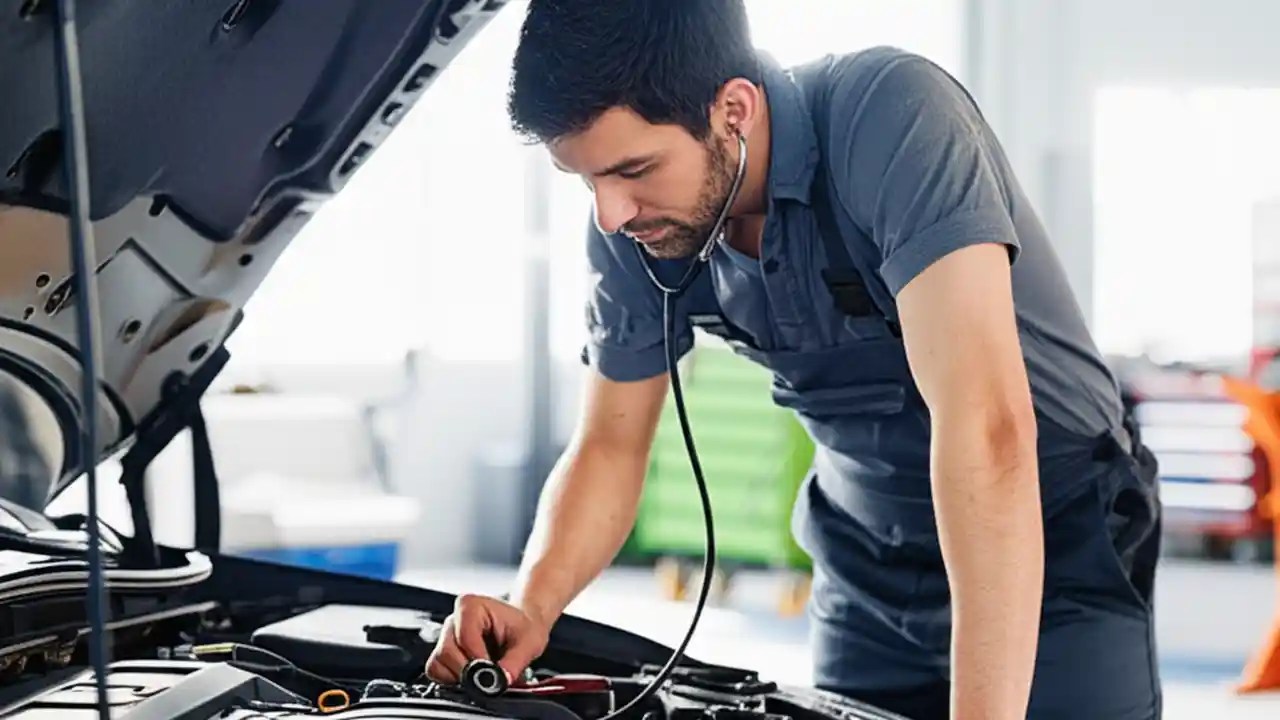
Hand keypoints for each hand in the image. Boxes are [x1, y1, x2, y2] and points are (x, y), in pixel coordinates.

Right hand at [425, 594, 550, 685]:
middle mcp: (454, 619)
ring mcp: (445, 636)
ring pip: (438, 662)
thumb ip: (514, 663)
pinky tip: (472, 675)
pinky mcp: (442, 653)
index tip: (493, 671)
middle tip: (489, 674)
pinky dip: (452, 679)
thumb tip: (499, 680)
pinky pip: (436, 671)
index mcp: (471, 606)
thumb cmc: (522, 629)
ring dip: (459, 675)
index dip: (479, 660)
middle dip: (469, 670)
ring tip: (482, 672)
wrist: (520, 630)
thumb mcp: (529, 643)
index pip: (464, 638)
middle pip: (446, 652)